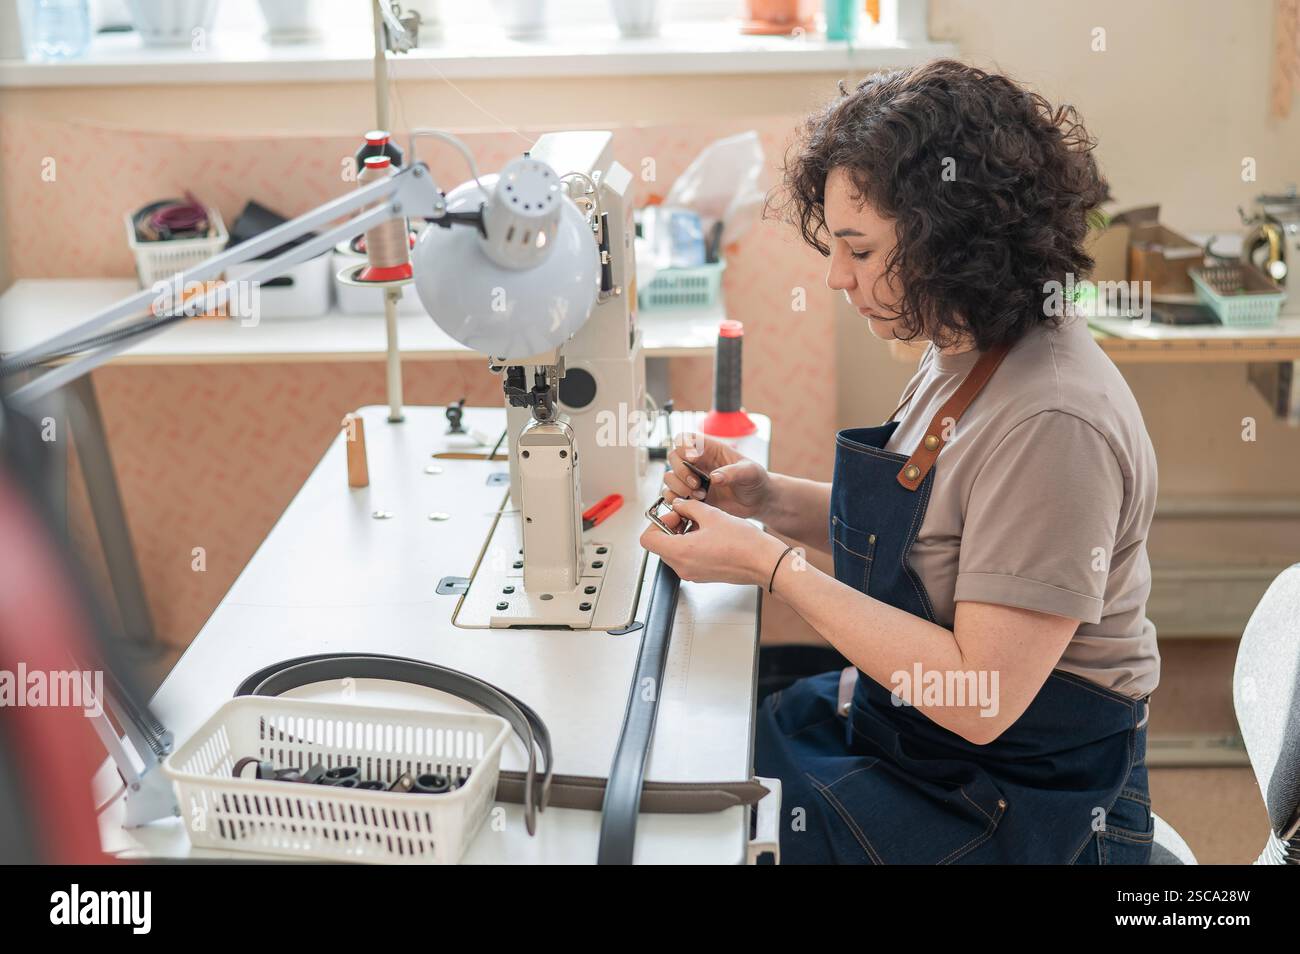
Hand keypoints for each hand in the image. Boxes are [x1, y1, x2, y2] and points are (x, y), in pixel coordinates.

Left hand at [639, 497, 786, 585]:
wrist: (764, 562)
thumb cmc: (742, 543)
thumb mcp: (711, 515)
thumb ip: (689, 507)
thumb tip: (679, 505)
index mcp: (680, 552)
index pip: (648, 539)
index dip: (656, 523)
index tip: (673, 514)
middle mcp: (682, 567)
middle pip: (660, 545)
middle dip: (670, 527)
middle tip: (688, 516)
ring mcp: (692, 574)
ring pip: (674, 551)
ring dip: (681, 535)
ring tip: (702, 523)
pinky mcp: (703, 575)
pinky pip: (687, 559)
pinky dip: (691, 545)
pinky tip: (709, 534)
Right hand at [661, 432, 771, 519]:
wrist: (757, 500)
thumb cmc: (754, 479)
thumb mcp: (750, 472)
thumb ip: (733, 472)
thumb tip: (715, 477)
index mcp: (709, 449)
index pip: (685, 438)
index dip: (683, 446)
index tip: (693, 458)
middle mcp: (697, 462)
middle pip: (673, 457)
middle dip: (681, 471)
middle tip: (697, 483)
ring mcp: (691, 479)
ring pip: (669, 477)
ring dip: (679, 487)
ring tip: (700, 495)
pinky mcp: (690, 497)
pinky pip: (671, 496)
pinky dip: (677, 500)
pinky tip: (695, 503)